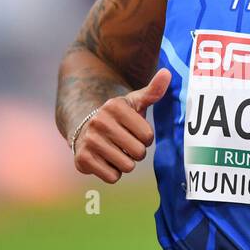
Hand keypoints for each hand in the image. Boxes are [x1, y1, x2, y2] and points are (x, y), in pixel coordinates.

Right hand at [73, 68, 170, 183]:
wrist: (84, 130)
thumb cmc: (118, 118)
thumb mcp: (134, 103)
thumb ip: (153, 91)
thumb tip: (167, 72)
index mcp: (114, 107)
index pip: (148, 136)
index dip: (145, 138)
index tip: (134, 132)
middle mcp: (99, 122)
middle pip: (139, 153)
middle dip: (136, 152)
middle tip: (125, 144)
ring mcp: (89, 141)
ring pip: (127, 166)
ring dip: (125, 163)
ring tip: (115, 151)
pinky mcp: (82, 160)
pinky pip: (113, 177)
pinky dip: (113, 173)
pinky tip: (105, 160)